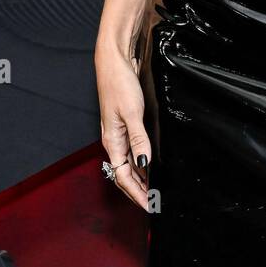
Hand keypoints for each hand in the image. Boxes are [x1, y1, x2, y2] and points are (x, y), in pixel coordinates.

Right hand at [94, 45, 151, 210]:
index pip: (123, 176)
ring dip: (140, 178)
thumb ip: (138, 138)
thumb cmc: (119, 85)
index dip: (135, 192)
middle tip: (153, 202)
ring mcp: (119, 132)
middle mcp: (114, 140)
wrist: (115, 62)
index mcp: (112, 141)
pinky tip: (150, 164)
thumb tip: (144, 162)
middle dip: (137, 190)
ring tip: (152, 190)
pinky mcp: (126, 124)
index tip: (148, 204)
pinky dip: (141, 161)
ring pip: (129, 163)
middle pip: (125, 174)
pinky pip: (133, 150)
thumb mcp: (131, 112)